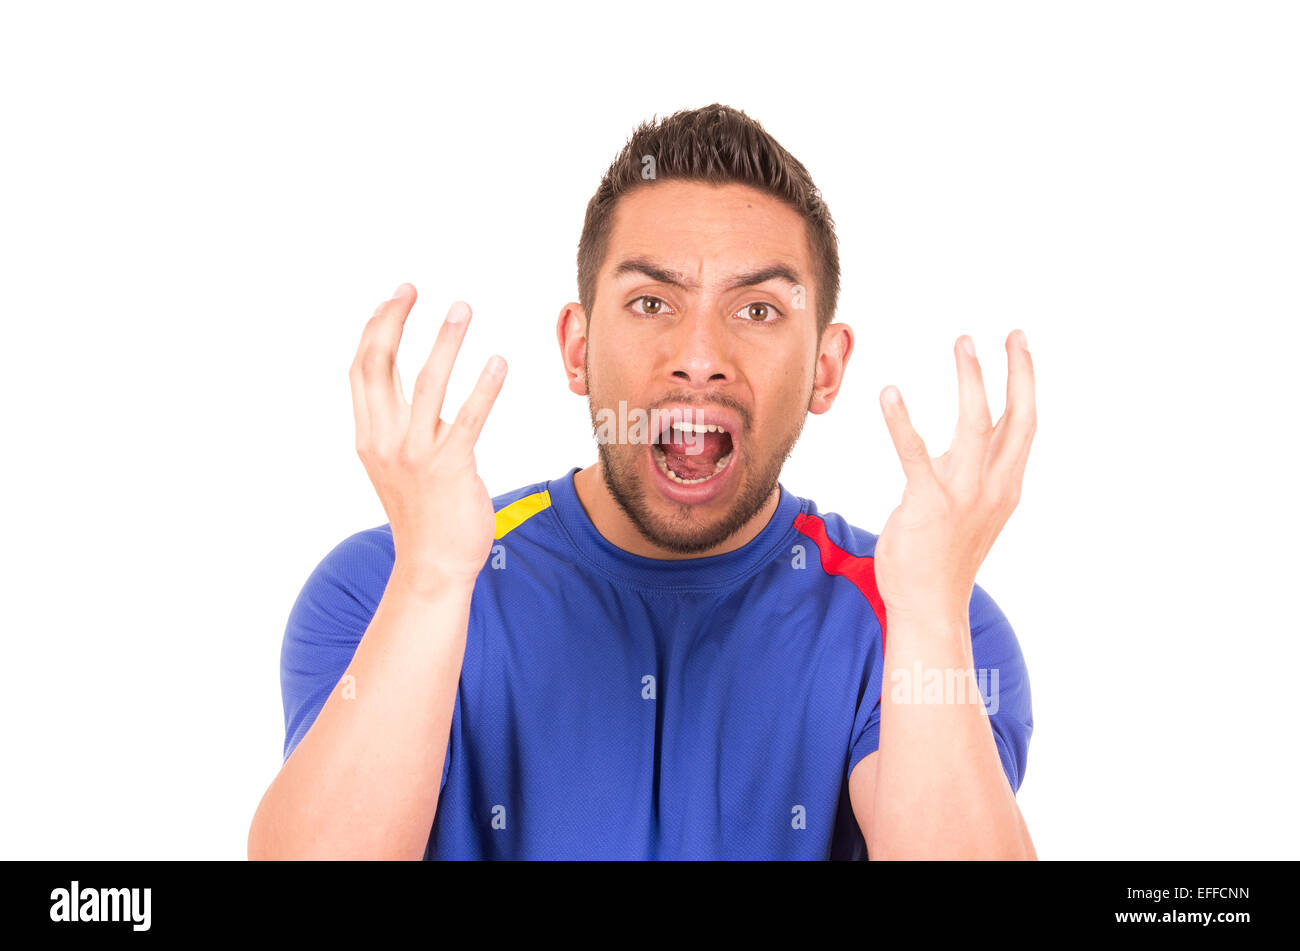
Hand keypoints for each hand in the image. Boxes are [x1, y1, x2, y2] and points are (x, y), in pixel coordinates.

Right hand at [350, 283, 506, 591]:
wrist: (432, 566)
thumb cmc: (422, 513)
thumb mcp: (394, 465)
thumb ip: (396, 426)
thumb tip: (406, 388)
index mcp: (369, 436)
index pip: (362, 370)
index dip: (374, 330)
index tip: (391, 299)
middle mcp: (385, 440)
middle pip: (379, 365)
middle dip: (394, 320)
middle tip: (413, 288)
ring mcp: (416, 454)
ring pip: (426, 383)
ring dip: (445, 340)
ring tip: (462, 308)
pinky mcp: (451, 468)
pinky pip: (468, 418)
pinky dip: (484, 386)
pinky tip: (499, 362)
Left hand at [873, 331, 1035, 625]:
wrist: (930, 603)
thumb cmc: (944, 554)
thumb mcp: (969, 505)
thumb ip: (969, 468)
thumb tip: (967, 435)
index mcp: (1006, 485)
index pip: (1024, 424)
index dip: (1025, 382)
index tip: (1019, 344)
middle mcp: (993, 487)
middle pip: (1015, 419)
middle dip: (1016, 373)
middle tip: (1010, 333)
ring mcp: (963, 496)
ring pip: (974, 426)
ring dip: (972, 381)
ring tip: (964, 343)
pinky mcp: (928, 505)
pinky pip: (915, 454)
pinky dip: (902, 421)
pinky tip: (890, 393)